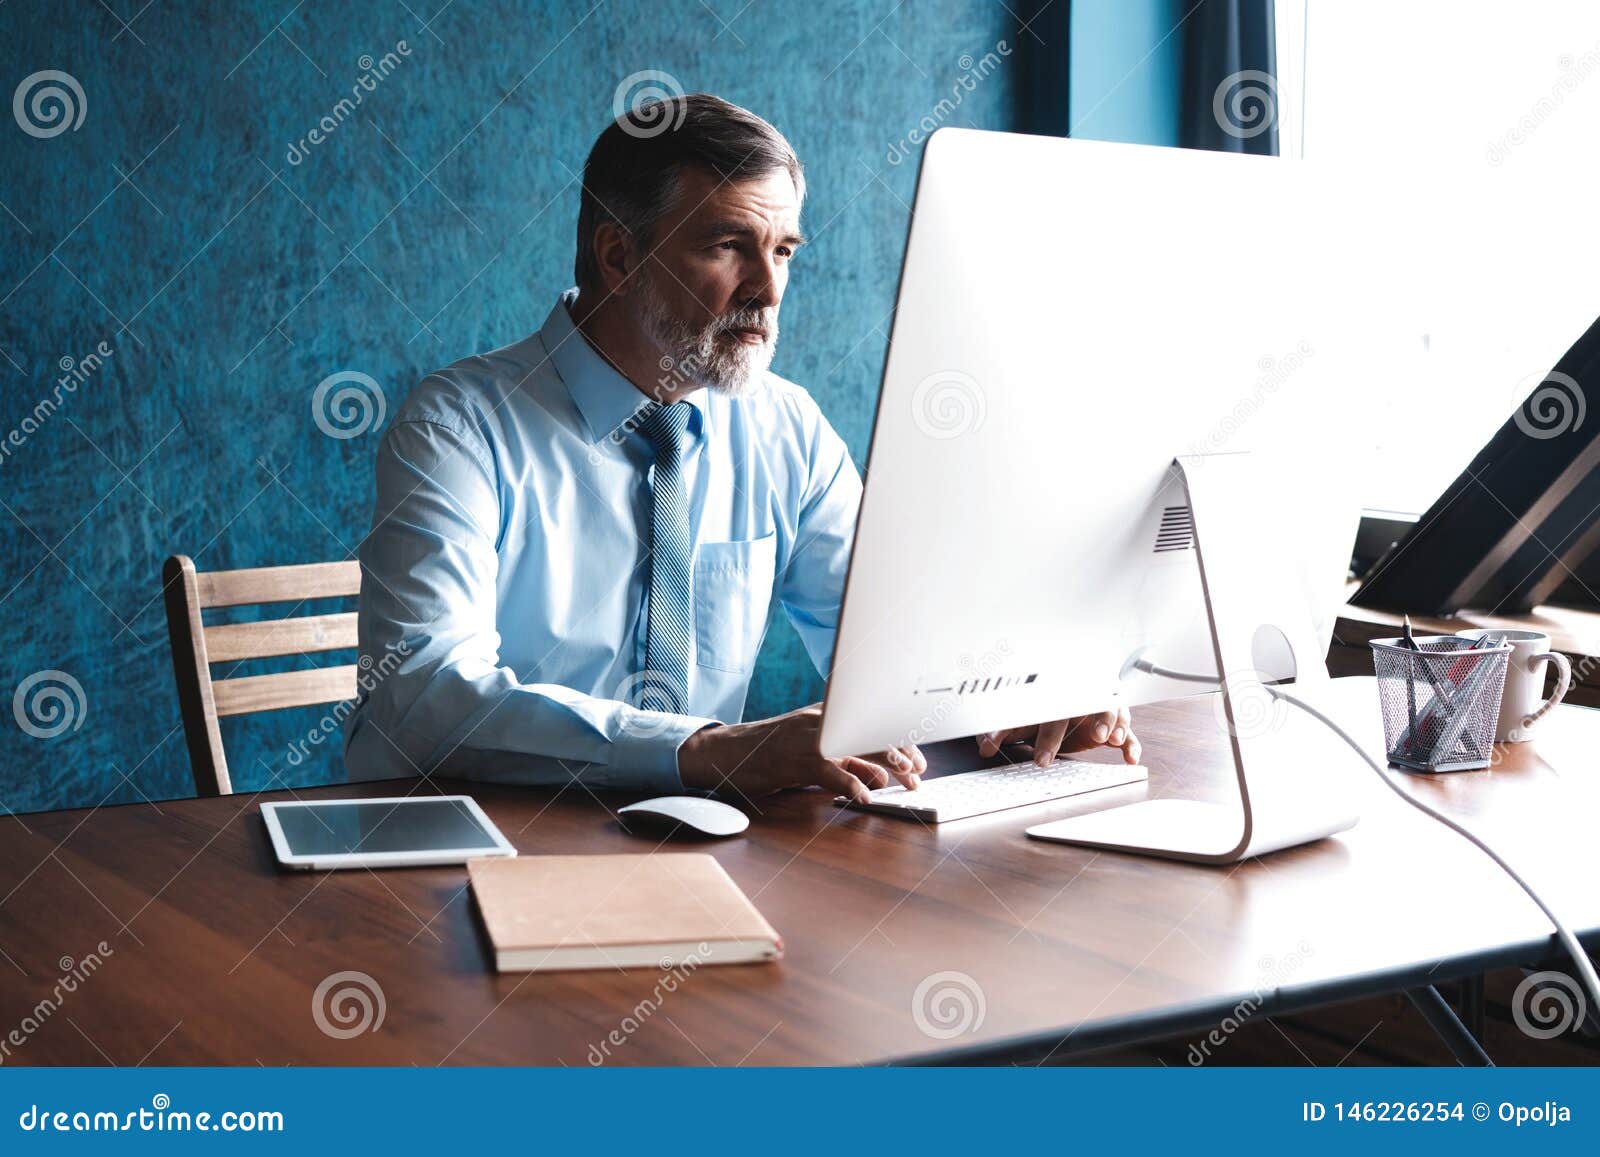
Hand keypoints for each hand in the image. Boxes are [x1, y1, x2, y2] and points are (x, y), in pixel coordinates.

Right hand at [677, 703, 925, 803]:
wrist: (728, 753)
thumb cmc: (773, 754)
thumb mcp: (817, 755)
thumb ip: (850, 763)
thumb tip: (882, 778)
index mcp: (828, 715)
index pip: (873, 719)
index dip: (901, 739)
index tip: (918, 760)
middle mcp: (822, 720)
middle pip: (871, 728)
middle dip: (901, 751)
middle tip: (917, 774)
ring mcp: (808, 738)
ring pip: (857, 743)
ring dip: (886, 763)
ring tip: (904, 781)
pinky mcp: (794, 760)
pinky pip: (830, 771)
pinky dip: (851, 785)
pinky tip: (864, 798)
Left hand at [976, 707, 1139, 766]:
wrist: (1062, 702)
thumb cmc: (1040, 712)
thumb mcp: (1019, 721)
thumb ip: (1000, 732)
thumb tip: (984, 747)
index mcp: (1053, 699)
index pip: (1047, 713)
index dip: (1045, 736)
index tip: (1039, 759)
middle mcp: (1077, 701)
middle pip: (1079, 708)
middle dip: (1080, 726)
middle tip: (1078, 744)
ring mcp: (1097, 712)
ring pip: (1111, 710)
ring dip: (1113, 722)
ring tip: (1111, 738)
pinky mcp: (1113, 726)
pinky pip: (1128, 732)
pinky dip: (1130, 743)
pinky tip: (1129, 758)